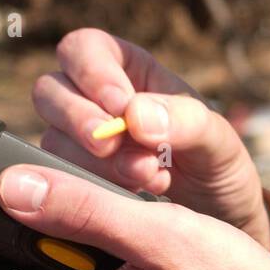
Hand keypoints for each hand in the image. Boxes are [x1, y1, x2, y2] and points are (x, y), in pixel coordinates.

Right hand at [31, 28, 269, 248]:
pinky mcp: (75, 182)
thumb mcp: (218, 139)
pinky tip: (133, 195)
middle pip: (51, 90)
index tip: (119, 106)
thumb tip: (133, 115)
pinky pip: (59, 178)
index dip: (91, 72)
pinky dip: (91, 187)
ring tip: (148, 175)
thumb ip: (185, 121)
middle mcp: (97, 103)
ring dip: (93, 161)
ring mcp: (82, 144)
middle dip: (80, 120)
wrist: (219, 221)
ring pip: (52, 138)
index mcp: (133, 72)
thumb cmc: (219, 166)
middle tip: (115, 147)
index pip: (85, 49)